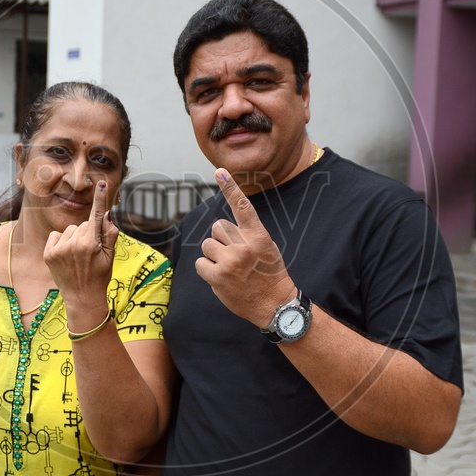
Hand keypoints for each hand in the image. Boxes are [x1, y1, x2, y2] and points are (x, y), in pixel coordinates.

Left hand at [43, 181, 117, 311]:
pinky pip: (56, 235)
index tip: (102, 184)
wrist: (82, 299)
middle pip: (83, 224)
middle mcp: (74, 244)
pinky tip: (66, 256)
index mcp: (92, 244)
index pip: (97, 216)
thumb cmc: (99, 276)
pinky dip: (61, 242)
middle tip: (90, 253)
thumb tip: (106, 214)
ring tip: (77, 256)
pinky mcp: (48, 253)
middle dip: (88, 233)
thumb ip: (109, 234)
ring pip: (70, 230)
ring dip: (74, 238)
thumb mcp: (110, 256)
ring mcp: (60, 249)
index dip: (100, 199)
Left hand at [195, 168, 296, 326]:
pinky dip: (207, 270)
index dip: (230, 187)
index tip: (220, 171)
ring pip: (208, 245)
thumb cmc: (268, 273)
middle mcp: (244, 246)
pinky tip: (221, 278)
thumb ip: (247, 233)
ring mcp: (230, 262)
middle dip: (221, 240)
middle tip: (236, 256)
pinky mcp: (218, 277)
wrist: (274, 304)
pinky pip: (200, 263)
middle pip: (217, 227)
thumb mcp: (265, 246)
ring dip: (214, 255)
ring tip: (230, 268)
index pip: (243, 206)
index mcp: (258, 235)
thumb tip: (220, 226)